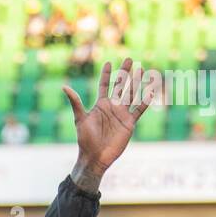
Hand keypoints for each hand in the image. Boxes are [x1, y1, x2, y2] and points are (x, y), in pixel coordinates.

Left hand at [63, 58, 152, 177]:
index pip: (104, 85)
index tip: (108, 63)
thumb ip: (76, 103)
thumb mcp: (80, 119)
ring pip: (131, 95)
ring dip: (137, 83)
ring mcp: (122, 115)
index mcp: (101, 105)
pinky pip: (139, 110)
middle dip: (125, 73)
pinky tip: (151, 91)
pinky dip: (145, 102)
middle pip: (121, 86)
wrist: (95, 157)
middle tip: (130, 59)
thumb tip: (64, 87)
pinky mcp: (129, 124)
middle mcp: (112, 107)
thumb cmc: (85, 140)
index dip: (106, 75)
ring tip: (142, 70)